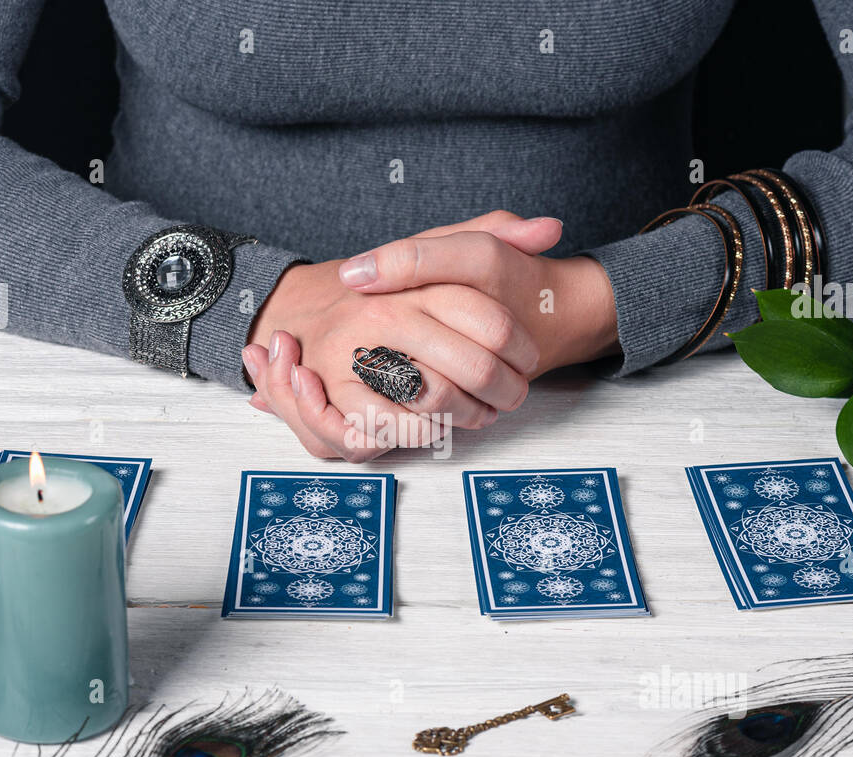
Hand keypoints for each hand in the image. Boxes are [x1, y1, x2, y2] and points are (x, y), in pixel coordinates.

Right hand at [242, 212, 563, 460]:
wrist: (303, 307)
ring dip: (471, 414)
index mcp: (415, 279)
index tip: (527, 356)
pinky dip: (425, 431)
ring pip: (438, 398)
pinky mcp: (336, 390)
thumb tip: (549, 228)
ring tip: (482, 412)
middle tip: (512, 394)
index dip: (519, 346)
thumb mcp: (440, 248)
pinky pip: (395, 424)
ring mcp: (358, 352)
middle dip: (506, 389)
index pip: (488, 317)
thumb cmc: (388, 290)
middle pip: (474, 364)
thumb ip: (494, 233)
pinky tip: (439, 423)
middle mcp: (386, 313)